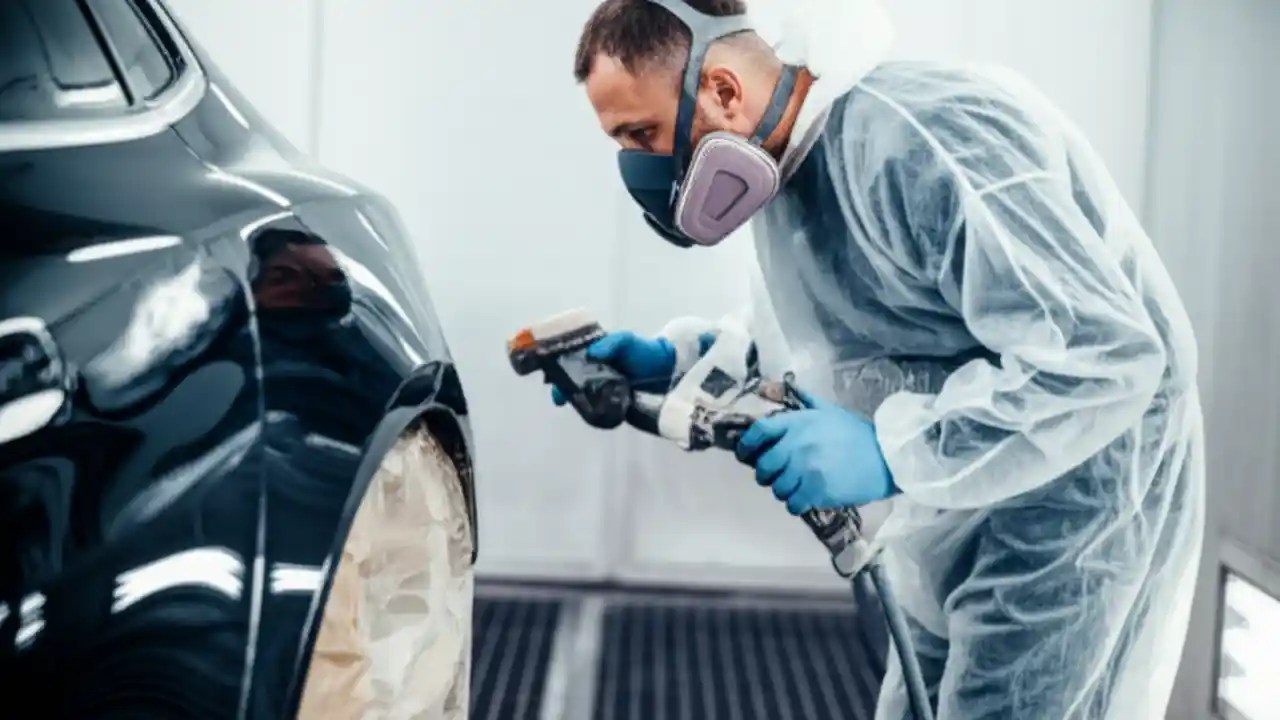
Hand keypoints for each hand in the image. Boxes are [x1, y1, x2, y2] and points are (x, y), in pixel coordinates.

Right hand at [552, 331, 675, 404]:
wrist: (667, 372)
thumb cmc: (643, 352)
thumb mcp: (626, 340)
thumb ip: (611, 344)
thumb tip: (592, 354)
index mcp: (593, 355)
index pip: (569, 359)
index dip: (556, 366)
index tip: (552, 375)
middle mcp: (594, 372)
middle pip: (570, 380)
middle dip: (562, 388)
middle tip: (559, 397)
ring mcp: (602, 389)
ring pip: (581, 395)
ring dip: (574, 399)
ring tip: (571, 403)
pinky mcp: (611, 404)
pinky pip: (596, 408)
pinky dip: (589, 410)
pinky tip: (587, 411)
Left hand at [735, 389, 897, 513]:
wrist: (888, 456)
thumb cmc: (858, 434)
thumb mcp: (830, 411)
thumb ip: (803, 400)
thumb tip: (775, 386)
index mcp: (799, 422)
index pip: (759, 431)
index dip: (746, 445)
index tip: (745, 454)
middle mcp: (797, 444)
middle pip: (763, 466)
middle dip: (766, 474)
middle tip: (777, 476)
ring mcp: (805, 469)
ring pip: (776, 488)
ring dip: (783, 490)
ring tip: (796, 487)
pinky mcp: (817, 491)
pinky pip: (792, 504)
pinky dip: (796, 504)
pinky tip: (805, 499)